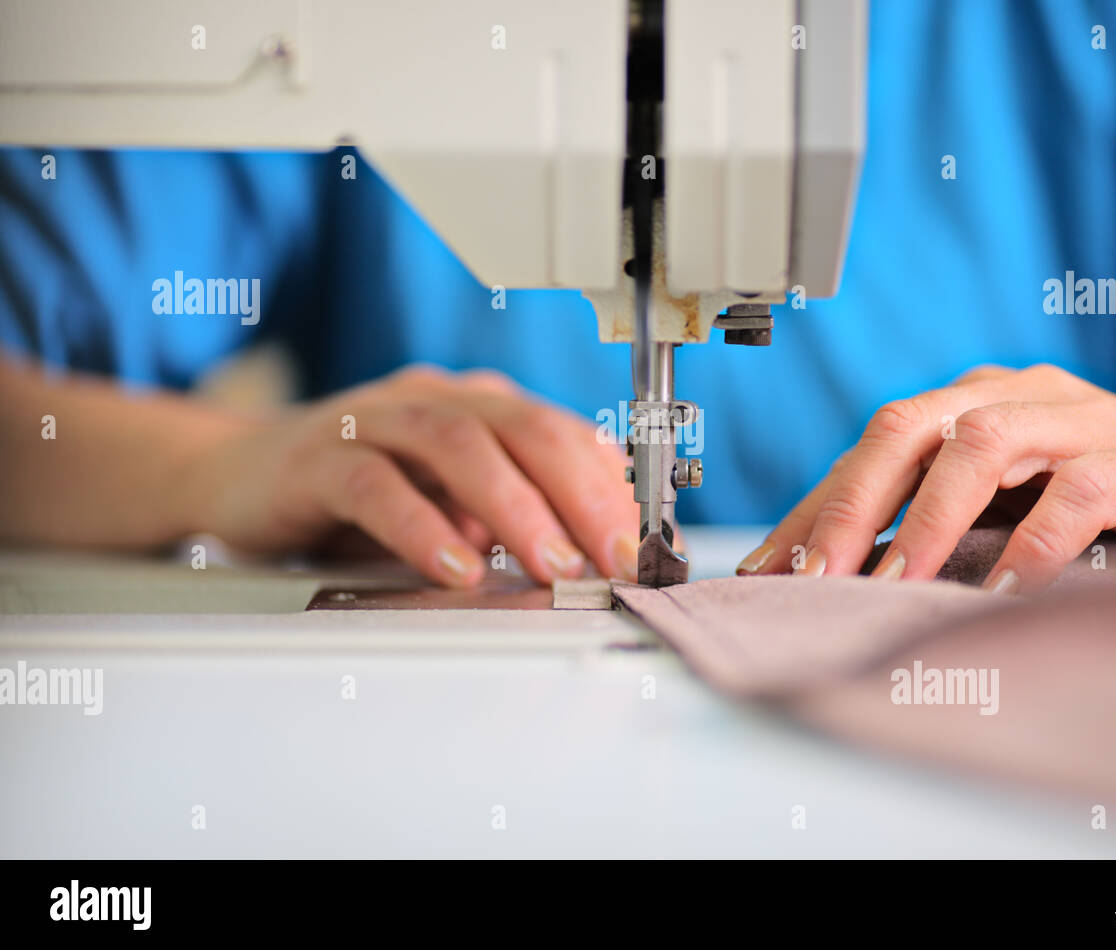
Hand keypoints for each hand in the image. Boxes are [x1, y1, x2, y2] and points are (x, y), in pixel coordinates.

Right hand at [189, 365, 639, 586]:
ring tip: (550, 565)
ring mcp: (374, 422)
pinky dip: (420, 526)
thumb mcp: (450, 501)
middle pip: (522, 429)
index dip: (607, 487)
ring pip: (457, 445)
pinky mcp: (317, 458)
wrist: (239, 474)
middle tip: (608, 558)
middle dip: (578, 495)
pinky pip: (375, 483)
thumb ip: (510, 515)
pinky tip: (454, 567)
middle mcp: (433, 401)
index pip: (561, 432)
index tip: (637, 546)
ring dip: (514, 507)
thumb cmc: (361, 492)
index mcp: (477, 407)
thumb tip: (591, 556)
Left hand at [739, 364, 1115, 593]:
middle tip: (810, 578)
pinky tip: (1002, 591)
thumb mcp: (1005, 508)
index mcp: (971, 405)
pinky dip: (1033, 542)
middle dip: (849, 505)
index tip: (763, 568)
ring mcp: (1080, 419)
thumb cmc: (1103, 504)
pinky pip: (1078, 490)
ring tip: (891, 586)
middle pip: (908, 428)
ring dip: (928, 520)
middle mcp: (1015, 396)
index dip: (813, 507)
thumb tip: (837, 576)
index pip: (872, 449)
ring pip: (983, 446)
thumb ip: (937, 523)